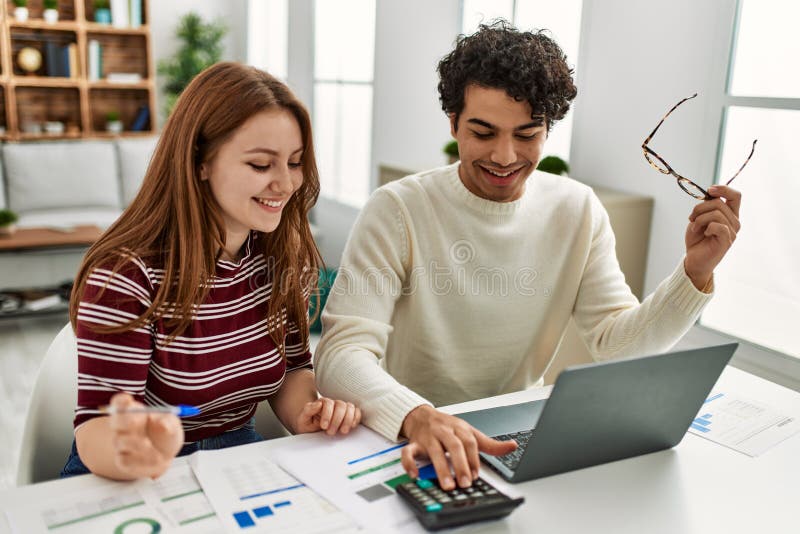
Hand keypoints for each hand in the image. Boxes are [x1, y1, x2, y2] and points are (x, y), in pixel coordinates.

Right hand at [108, 393, 183, 478]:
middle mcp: (123, 426)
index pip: (120, 403)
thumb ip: (168, 422)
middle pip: (115, 420)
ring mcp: (121, 443)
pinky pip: (124, 459)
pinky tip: (154, 460)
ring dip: (140, 445)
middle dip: (124, 420)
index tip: (127, 400)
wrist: (165, 456)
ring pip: (122, 441)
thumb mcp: (172, 424)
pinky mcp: (122, 460)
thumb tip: (162, 423)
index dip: (121, 401)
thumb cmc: (166, 433)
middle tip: (137, 422)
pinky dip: (141, 460)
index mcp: (134, 411)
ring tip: (158, 453)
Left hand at [293, 397, 361, 434]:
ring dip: (348, 420)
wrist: (311, 429)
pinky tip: (351, 426)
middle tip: (330, 432)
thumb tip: (318, 403)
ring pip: (350, 407)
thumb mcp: (302, 418)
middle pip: (341, 405)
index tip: (323, 426)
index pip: (328, 403)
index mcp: (322, 403)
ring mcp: (342, 409)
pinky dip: (356, 418)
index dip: (327, 414)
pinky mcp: (349, 415)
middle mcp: (333, 404)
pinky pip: (357, 412)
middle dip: (337, 420)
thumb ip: (308, 410)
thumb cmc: (307, 423)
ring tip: (342, 431)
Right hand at [400, 405, 516, 490]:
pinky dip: (410, 464)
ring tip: (448, 485)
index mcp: (459, 428)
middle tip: (465, 483)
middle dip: (461, 464)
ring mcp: (428, 436)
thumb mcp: (469, 432)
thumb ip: (489, 443)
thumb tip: (512, 446)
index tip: (476, 475)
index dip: (474, 458)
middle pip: (454, 445)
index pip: (469, 442)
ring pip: (434, 450)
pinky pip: (408, 452)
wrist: (421, 415)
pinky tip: (415, 475)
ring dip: (441, 468)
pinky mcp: (414, 443)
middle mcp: (444, 431)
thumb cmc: (447, 426)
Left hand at [684, 184, 741, 289]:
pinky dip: (706, 227)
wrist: (694, 259)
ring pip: (716, 213)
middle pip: (719, 202)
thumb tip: (709, 193)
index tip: (709, 190)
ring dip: (699, 219)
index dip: (723, 189)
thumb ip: (707, 206)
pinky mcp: (727, 241)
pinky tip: (704, 234)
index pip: (735, 196)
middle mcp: (734, 222)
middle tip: (691, 218)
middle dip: (699, 208)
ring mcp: (732, 232)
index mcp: (730, 214)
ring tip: (694, 228)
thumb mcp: (699, 218)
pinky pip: (718, 226)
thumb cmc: (697, 239)